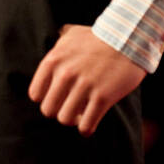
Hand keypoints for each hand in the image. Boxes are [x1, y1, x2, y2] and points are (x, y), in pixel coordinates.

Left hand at [27, 24, 145, 135]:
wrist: (128, 39)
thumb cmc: (98, 38)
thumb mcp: (71, 35)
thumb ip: (58, 45)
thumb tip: (52, 49)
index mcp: (53, 60)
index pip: (35, 94)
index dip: (46, 99)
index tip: (56, 98)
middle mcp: (65, 74)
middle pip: (48, 110)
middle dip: (58, 111)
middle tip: (69, 108)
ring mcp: (84, 86)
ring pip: (65, 120)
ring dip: (73, 120)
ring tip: (80, 114)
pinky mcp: (102, 97)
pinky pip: (86, 126)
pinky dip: (87, 128)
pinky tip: (91, 121)